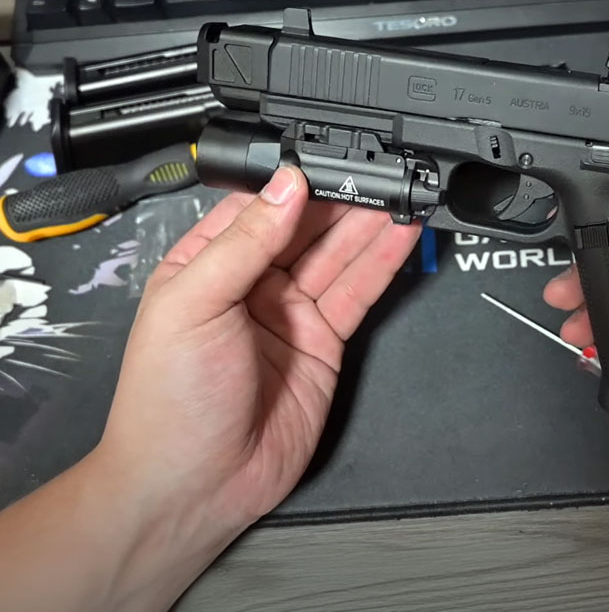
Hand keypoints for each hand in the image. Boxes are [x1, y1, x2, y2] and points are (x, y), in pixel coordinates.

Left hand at [101, 166, 420, 529]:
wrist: (196, 485)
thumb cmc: (168, 402)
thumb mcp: (194, 304)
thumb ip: (245, 242)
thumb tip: (285, 187)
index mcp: (207, 263)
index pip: (260, 207)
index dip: (297, 183)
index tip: (331, 159)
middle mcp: (252, 283)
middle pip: (307, 228)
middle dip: (343, 198)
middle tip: (381, 171)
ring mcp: (291, 313)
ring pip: (339, 255)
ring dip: (371, 223)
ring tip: (402, 190)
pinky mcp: (325, 342)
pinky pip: (357, 293)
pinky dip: (382, 262)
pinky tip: (400, 234)